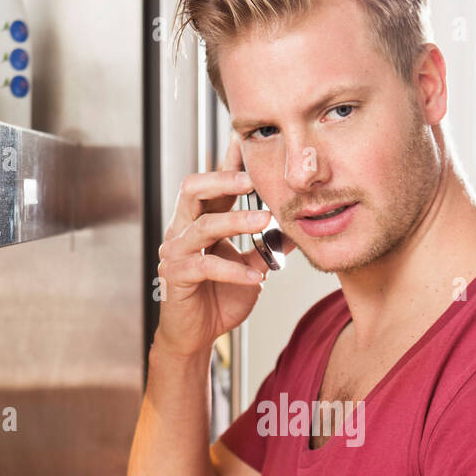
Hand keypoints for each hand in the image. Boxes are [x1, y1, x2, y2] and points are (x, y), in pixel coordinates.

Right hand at [155, 132, 293, 357]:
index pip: (213, 185)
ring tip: (264, 222)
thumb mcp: (252, 268)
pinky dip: (235, 271)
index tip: (246, 140)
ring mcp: (176, 252)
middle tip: (251, 178)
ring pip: (202, 225)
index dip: (228, 162)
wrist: (197, 335)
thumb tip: (300, 229)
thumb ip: (268, 247)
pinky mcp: (176, 276)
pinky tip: (258, 277)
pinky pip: (205, 266)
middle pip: (193, 189)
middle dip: (222, 180)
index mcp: (200, 222)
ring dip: (236, 222)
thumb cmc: (219, 297)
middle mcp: (183, 230)